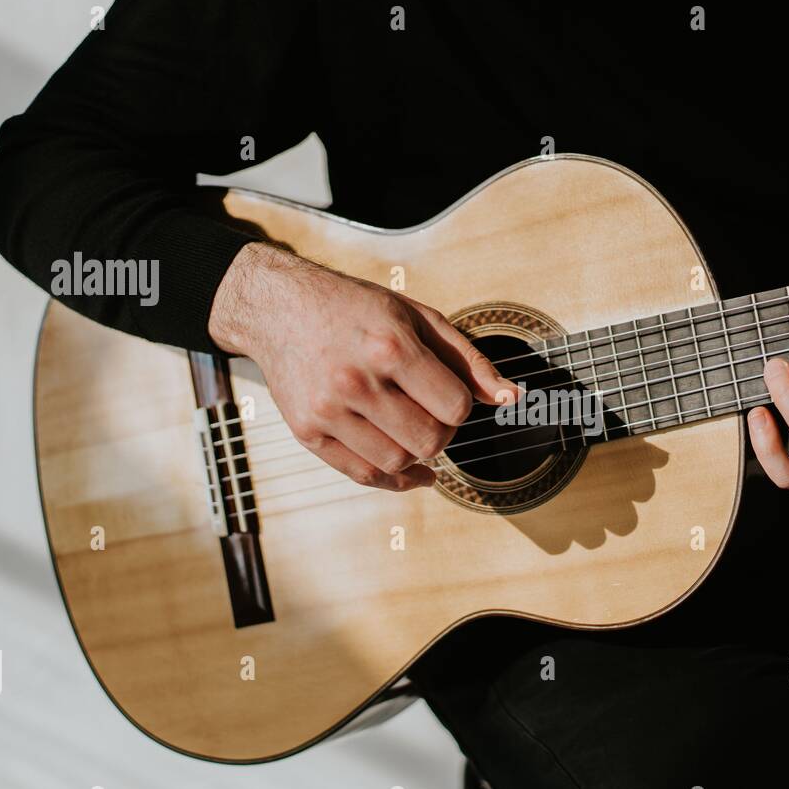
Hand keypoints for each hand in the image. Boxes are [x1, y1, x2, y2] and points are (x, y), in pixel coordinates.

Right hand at [209, 242, 516, 490]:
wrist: (278, 308)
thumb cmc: (352, 309)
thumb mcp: (416, 318)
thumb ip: (466, 360)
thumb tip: (510, 397)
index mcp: (389, 347)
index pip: (454, 407)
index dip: (460, 405)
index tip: (448, 394)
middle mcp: (356, 382)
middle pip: (430, 441)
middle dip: (443, 433)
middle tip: (431, 413)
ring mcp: (328, 411)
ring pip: (398, 463)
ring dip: (416, 454)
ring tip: (411, 428)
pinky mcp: (307, 432)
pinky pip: (362, 475)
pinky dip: (394, 480)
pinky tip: (408, 469)